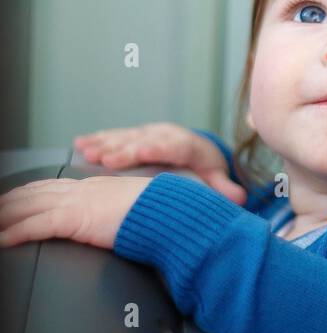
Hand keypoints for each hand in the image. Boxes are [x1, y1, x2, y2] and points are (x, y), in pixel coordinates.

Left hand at [0, 175, 153, 249]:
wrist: (167, 213)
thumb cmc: (157, 215)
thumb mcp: (130, 212)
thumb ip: (114, 217)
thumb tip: (112, 228)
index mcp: (93, 188)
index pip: (48, 187)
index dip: (24, 194)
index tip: (10, 200)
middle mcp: (80, 190)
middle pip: (31, 193)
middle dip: (7, 203)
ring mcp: (76, 202)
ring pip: (26, 206)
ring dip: (3, 217)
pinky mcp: (75, 217)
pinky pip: (35, 225)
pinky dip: (14, 233)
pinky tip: (2, 241)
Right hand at [73, 122, 246, 204]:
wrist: (196, 148)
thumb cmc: (205, 166)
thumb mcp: (216, 175)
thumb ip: (224, 187)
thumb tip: (239, 199)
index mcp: (186, 145)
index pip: (171, 146)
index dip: (155, 148)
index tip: (140, 152)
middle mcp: (164, 135)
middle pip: (142, 141)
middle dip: (123, 149)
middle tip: (103, 158)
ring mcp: (147, 133)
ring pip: (125, 137)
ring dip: (104, 143)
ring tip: (85, 151)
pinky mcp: (134, 136)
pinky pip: (114, 136)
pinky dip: (97, 139)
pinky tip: (80, 144)